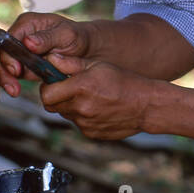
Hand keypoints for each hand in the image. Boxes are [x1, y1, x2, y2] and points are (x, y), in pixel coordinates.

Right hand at [0, 12, 94, 101]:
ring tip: (1, 95)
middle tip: (12, 88)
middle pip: (0, 53)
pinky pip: (6, 74)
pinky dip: (3, 84)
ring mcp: (19, 51)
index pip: (8, 40)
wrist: (87, 50)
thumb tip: (28, 42)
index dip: (8, 56)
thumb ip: (47, 38)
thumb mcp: (67, 35)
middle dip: (1, 72)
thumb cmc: (77, 37)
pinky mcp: (21, 65)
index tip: (16, 70)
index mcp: (27, 24)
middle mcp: (19, 36)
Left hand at [38, 56, 156, 140]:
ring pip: (65, 114)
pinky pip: (78, 123)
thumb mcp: (98, 65)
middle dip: (55, 97)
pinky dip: (82, 116)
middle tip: (68, 89)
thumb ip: (71, 63)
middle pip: (51, 106)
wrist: (147, 106)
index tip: (54, 82)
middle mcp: (81, 108)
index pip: (46, 94)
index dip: (47, 87)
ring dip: (70, 106)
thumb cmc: (124, 81)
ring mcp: (86, 124)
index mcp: (81, 87)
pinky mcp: (91, 133)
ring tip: (89, 97)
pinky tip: (97, 107)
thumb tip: (51, 59)